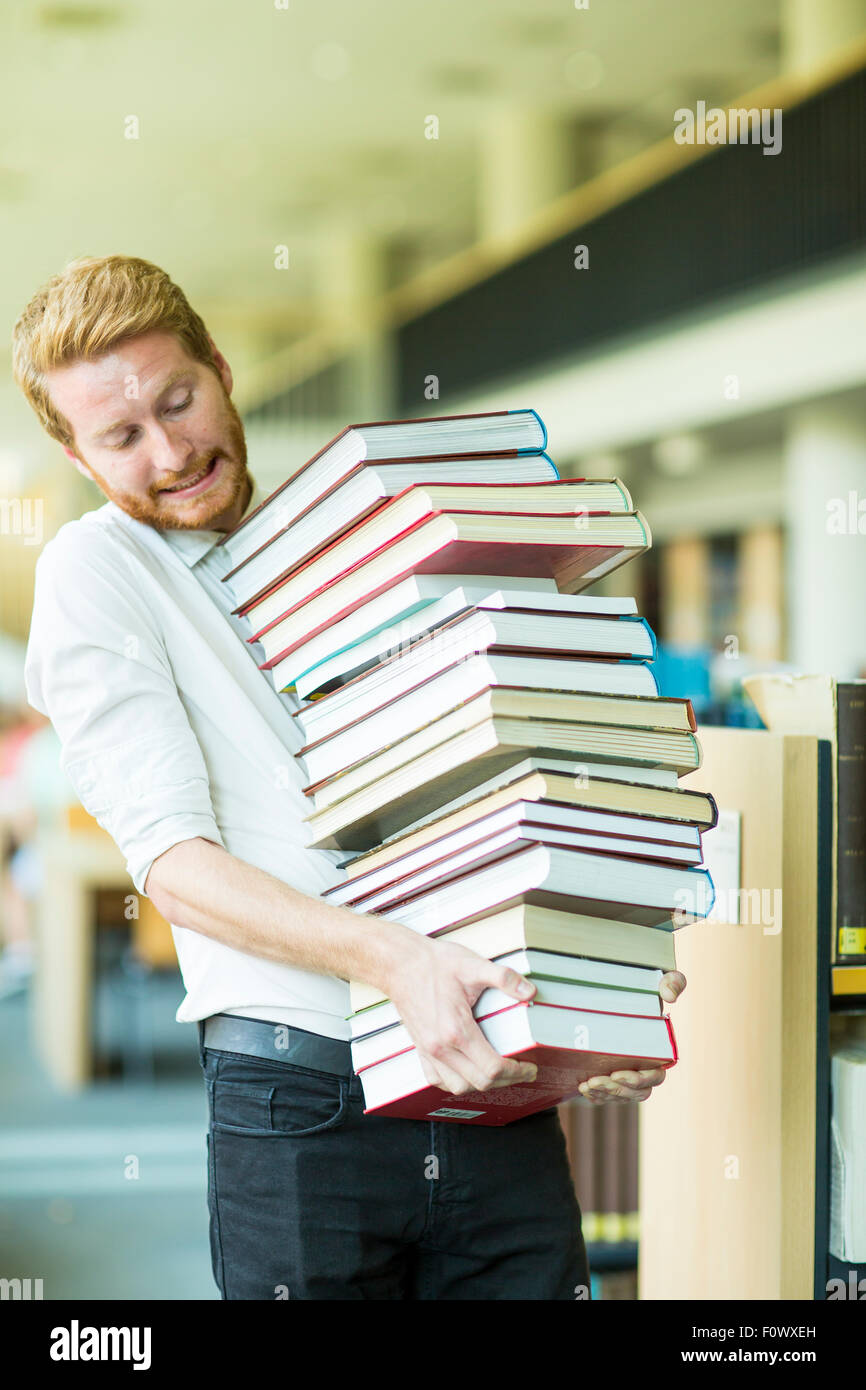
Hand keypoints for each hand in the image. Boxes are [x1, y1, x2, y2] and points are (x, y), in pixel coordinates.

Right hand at [382, 930, 539, 1096]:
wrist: (401, 964)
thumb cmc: (434, 964)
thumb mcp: (473, 965)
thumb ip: (503, 978)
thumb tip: (528, 991)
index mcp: (456, 1030)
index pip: (492, 1068)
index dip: (517, 1071)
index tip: (530, 1067)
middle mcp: (440, 1047)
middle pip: (479, 1082)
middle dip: (507, 1080)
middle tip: (522, 1070)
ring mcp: (428, 1050)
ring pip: (458, 1086)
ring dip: (481, 1084)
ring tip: (498, 1072)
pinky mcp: (420, 1049)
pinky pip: (437, 1080)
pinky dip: (456, 1082)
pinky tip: (467, 1071)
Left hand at [576, 969, 686, 1104]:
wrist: (614, 993)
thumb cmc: (644, 987)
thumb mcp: (659, 980)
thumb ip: (673, 982)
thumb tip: (669, 996)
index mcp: (660, 1051)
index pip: (655, 1077)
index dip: (638, 1080)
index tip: (618, 1072)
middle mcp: (647, 1067)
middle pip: (638, 1092)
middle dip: (617, 1089)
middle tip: (595, 1080)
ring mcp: (631, 1075)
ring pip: (622, 1096)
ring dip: (605, 1093)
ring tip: (586, 1084)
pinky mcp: (615, 1077)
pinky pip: (609, 1095)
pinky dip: (597, 1095)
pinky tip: (583, 1086)